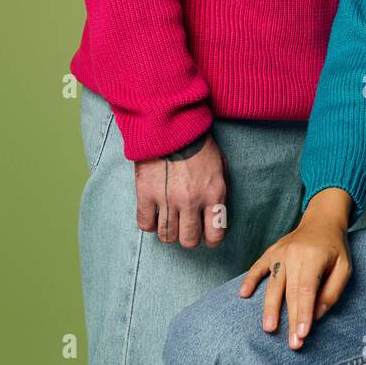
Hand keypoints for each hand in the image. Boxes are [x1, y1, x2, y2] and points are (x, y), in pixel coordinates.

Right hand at [134, 132, 228, 247]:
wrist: (171, 124)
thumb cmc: (198, 144)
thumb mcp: (220, 166)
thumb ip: (219, 192)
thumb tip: (217, 215)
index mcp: (214, 193)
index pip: (215, 235)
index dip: (210, 239)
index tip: (206, 234)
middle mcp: (192, 200)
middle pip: (189, 240)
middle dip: (188, 236)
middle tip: (186, 226)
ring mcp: (167, 199)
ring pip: (167, 236)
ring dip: (169, 231)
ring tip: (170, 219)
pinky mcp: (146, 194)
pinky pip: (145, 224)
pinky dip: (149, 222)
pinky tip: (154, 213)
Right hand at [237, 188, 353, 347]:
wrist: (322, 220)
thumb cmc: (335, 247)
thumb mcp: (345, 267)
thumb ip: (333, 291)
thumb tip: (317, 314)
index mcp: (313, 257)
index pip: (307, 290)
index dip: (304, 313)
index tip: (302, 334)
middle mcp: (293, 255)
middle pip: (290, 292)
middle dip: (290, 319)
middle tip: (293, 344)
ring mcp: (280, 253)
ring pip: (273, 284)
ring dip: (270, 308)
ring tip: (268, 328)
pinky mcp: (271, 252)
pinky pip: (258, 267)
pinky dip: (250, 280)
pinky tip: (243, 294)